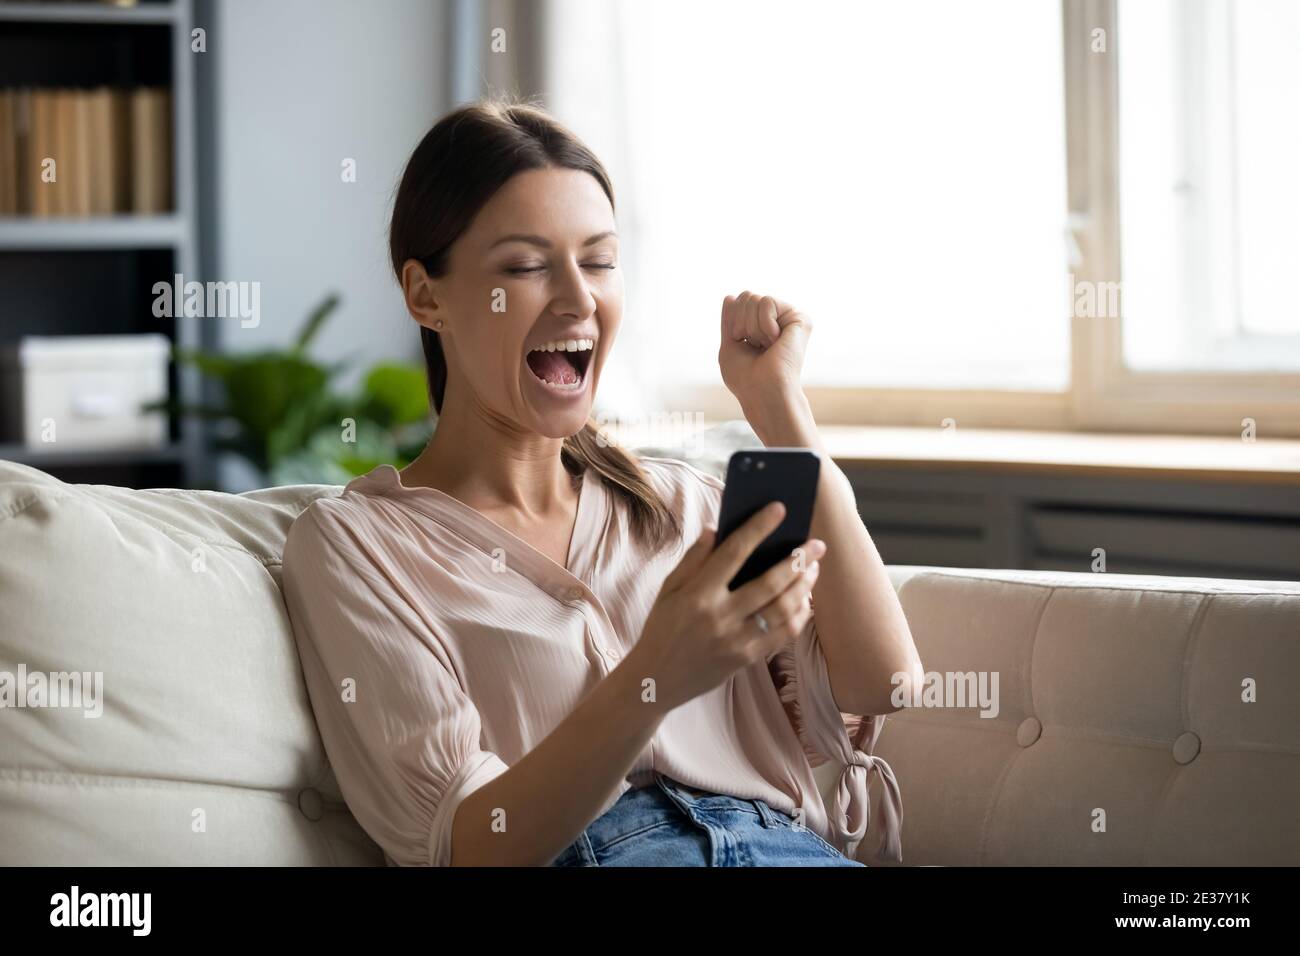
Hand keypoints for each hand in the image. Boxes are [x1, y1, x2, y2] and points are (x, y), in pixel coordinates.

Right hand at [626, 501, 826, 711]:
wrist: (656, 680)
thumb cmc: (661, 629)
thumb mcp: (668, 590)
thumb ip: (693, 559)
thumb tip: (716, 529)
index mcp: (698, 595)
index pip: (734, 553)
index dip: (758, 528)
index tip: (779, 509)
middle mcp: (720, 617)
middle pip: (770, 583)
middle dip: (798, 561)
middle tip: (817, 544)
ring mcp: (736, 641)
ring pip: (783, 610)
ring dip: (803, 586)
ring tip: (812, 569)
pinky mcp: (746, 659)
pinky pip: (782, 635)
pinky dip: (799, 615)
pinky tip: (803, 600)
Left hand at [718, 291, 813, 413]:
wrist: (763, 390)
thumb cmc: (745, 378)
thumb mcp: (730, 345)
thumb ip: (730, 320)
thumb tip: (730, 297)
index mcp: (761, 329)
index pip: (739, 302)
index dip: (733, 322)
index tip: (742, 343)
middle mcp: (777, 322)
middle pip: (747, 296)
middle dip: (741, 322)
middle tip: (754, 346)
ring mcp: (789, 320)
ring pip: (756, 298)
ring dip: (752, 327)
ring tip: (766, 346)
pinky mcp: (800, 319)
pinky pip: (767, 301)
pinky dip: (764, 324)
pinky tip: (775, 340)